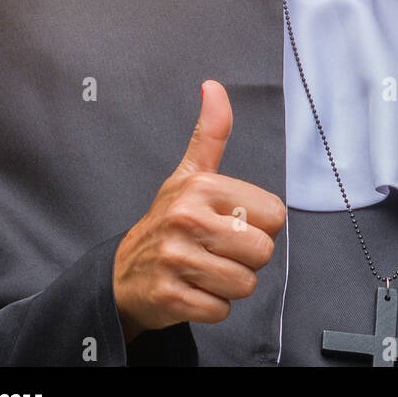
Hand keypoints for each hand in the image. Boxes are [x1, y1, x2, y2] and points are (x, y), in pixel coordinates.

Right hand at [113, 80, 286, 344]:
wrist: (122, 275)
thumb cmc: (168, 222)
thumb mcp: (188, 175)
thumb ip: (210, 133)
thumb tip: (213, 86)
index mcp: (200, 187)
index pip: (275, 216)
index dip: (259, 226)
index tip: (231, 224)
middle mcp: (186, 219)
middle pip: (263, 251)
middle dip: (246, 259)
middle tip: (218, 252)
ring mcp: (175, 258)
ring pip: (245, 284)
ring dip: (230, 285)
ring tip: (205, 271)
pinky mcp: (169, 296)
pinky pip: (221, 310)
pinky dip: (212, 307)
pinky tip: (193, 291)